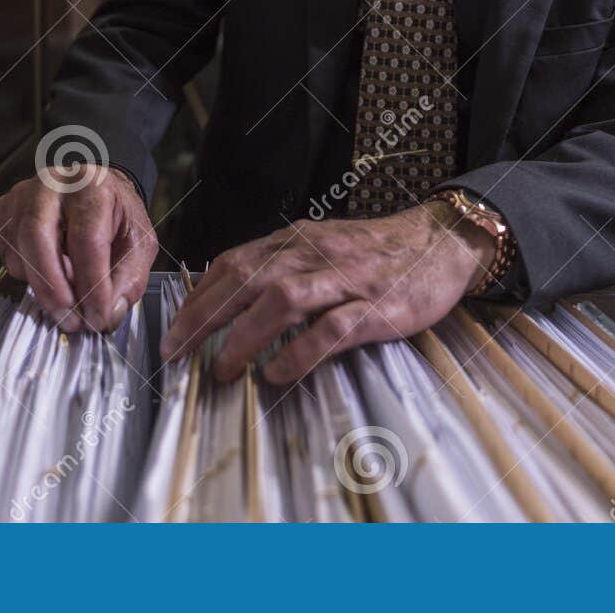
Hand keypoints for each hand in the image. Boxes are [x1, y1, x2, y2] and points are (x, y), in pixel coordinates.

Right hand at [0, 164, 156, 331]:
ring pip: (18, 249)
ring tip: (67, 302)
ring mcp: (22, 195)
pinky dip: (27, 275)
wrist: (96, 189)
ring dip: (41, 286)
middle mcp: (52, 184)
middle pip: (37, 237)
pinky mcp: (5, 210)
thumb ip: (129, 280)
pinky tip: (50, 276)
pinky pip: (7, 253)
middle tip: (71, 321)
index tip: (97, 317)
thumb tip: (108, 316)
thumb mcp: (139, 244)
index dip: (92, 285)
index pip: (87, 239)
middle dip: (53, 288)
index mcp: (92, 187)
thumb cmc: (117, 214)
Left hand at [159, 202, 495, 384]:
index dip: (198, 297)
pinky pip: (331, 329)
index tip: (173, 330)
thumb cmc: (378, 252)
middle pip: (245, 279)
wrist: (441, 241)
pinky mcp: (377, 307)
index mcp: (296, 241)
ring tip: (222, 369)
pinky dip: (300, 352)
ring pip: (282, 300)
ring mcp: (346, 280)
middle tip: (176, 353)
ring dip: (244, 336)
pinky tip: (277, 374)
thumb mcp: (323, 247)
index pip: (233, 264)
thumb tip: (235, 299)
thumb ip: (284, 266)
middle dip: (204, 318)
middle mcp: (313, 254)